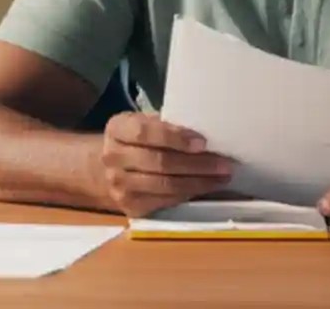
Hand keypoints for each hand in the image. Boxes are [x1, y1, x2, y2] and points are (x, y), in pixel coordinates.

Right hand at [100, 112, 234, 216]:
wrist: (105, 170)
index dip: (175, 137)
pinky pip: (165, 201)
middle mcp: (113, 157)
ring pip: (165, 186)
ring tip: (222, 177)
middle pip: (160, 162)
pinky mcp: (128, 207)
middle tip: (224, 164)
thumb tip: (204, 133)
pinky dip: (188, 194)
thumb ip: (166, 125)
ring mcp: (118, 185)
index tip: (202, 142)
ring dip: (198, 183)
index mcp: (117, 129)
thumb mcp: (143, 123)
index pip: (145, 133)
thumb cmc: (136, 141)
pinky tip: (205, 187)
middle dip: (197, 164)